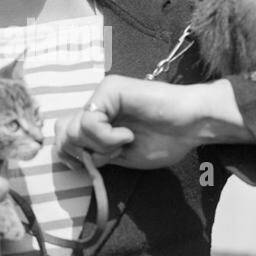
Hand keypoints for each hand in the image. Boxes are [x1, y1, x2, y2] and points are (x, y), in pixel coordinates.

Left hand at [55, 76, 237, 171]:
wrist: (192, 124)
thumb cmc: (165, 140)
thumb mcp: (120, 156)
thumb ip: (94, 153)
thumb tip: (68, 155)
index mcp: (97, 120)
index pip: (63, 136)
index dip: (70, 156)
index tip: (94, 165)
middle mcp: (95, 105)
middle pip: (63, 134)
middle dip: (86, 154)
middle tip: (115, 153)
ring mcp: (101, 95)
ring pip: (75, 130)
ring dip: (101, 146)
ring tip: (125, 141)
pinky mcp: (109, 89)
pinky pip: (90, 122)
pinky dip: (107, 138)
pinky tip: (128, 135)